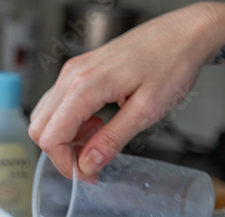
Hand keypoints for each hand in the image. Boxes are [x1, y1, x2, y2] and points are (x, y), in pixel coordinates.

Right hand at [29, 3, 216, 177]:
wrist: (185, 33)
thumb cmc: (172, 63)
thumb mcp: (146, 110)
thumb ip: (112, 139)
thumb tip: (88, 164)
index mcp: (85, 86)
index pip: (51, 137)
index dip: (66, 164)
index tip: (87, 175)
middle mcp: (72, 76)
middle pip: (40, 128)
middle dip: (62, 153)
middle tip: (90, 163)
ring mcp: (74, 71)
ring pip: (47, 117)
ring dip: (66, 138)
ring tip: (98, 140)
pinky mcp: (80, 70)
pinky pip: (59, 104)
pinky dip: (71, 122)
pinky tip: (97, 123)